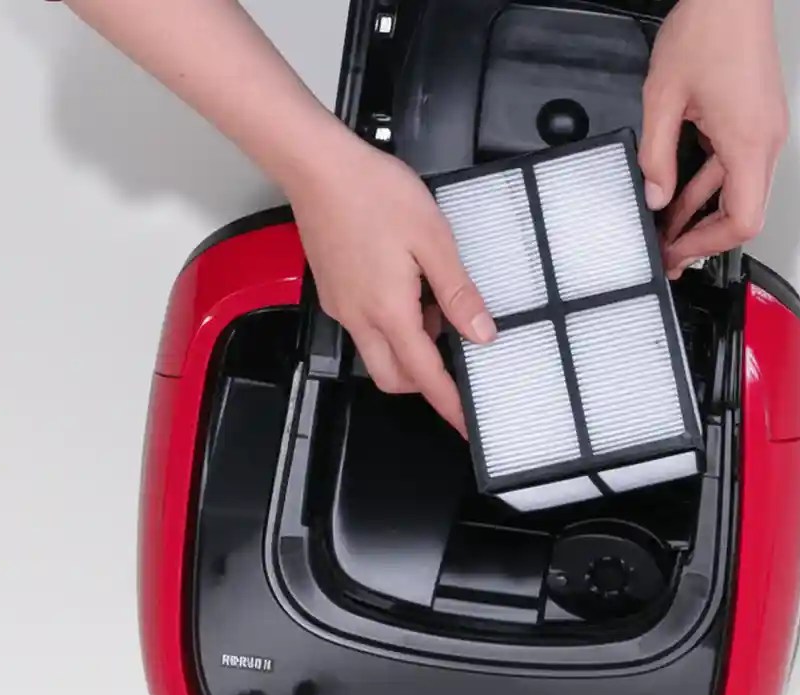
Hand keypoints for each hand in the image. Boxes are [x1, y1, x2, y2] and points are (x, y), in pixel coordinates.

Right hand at [291, 135, 496, 434]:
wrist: (318, 166)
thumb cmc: (373, 193)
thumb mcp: (434, 240)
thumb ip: (458, 293)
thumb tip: (481, 333)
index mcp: (388, 311)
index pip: (425, 375)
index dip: (448, 404)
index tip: (465, 423)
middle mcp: (359, 317)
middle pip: (394, 377)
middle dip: (425, 381)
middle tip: (457, 359)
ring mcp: (342, 305)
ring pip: (378, 352)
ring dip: (410, 346)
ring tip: (435, 303)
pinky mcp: (334, 290)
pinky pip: (366, 326)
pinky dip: (392, 323)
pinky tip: (410, 286)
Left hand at [639, 0, 788, 277]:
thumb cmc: (708, 30)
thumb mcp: (663, 98)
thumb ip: (656, 154)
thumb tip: (655, 194)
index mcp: (748, 141)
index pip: (743, 220)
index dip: (709, 244)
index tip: (679, 251)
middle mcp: (765, 141)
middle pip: (744, 213)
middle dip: (704, 238)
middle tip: (670, 252)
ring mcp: (764, 131)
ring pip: (738, 191)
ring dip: (704, 212)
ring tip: (668, 228)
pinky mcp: (757, 121)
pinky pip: (736, 166)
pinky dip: (709, 185)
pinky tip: (680, 193)